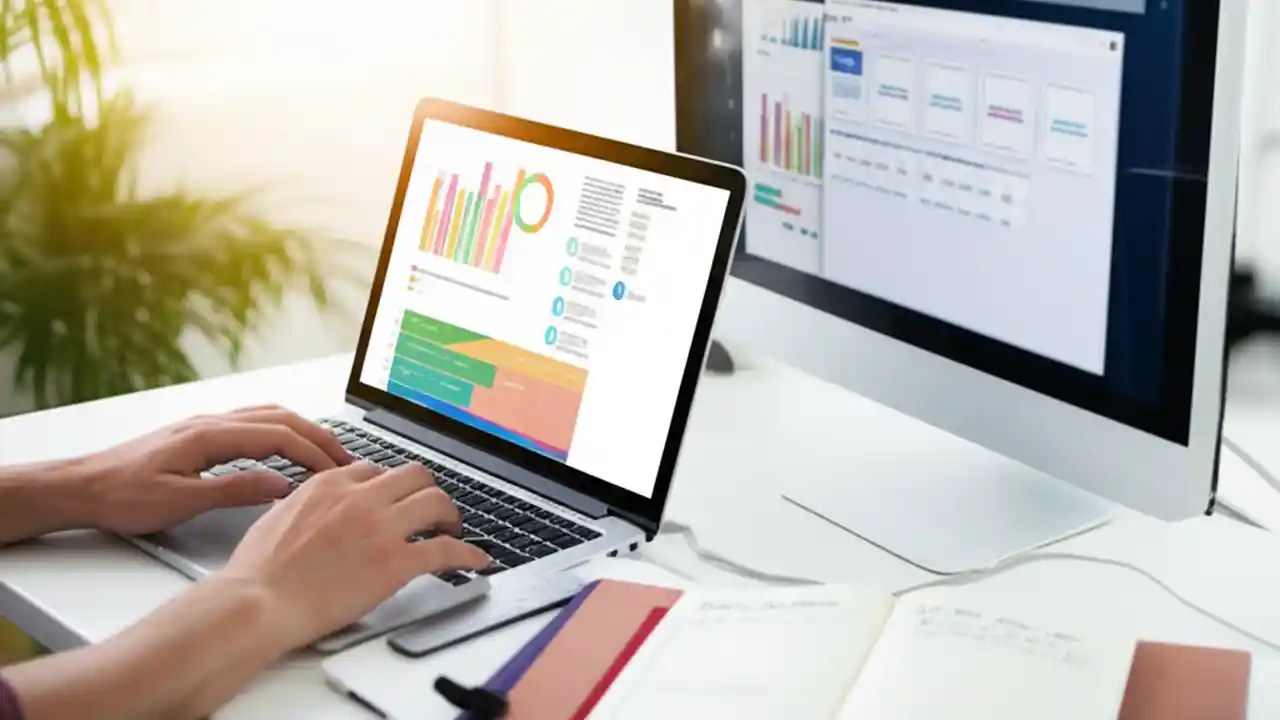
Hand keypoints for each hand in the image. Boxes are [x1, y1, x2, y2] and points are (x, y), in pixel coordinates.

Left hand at [74, 405, 352, 534]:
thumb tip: (280, 484)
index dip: (314, 453)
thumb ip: (235, 490)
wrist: (80, 487)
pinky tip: (286, 446)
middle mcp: (210, 422)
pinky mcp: (199, 434)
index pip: (279, 436)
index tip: (337, 472)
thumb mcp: (181, 501)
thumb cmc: (121, 497)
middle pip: (281, 418)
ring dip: (302, 430)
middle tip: (348, 458)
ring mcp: (205, 425)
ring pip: (268, 416)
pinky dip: (281, 430)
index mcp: (209, 436)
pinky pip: (252, 422)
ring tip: (327, 451)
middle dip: (319, 436)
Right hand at [220, 462, 490, 648]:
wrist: (259, 602)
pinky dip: (468, 554)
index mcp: (330, 483)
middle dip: (426, 490)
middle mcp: (360, 497)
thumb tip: (314, 507)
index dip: (390, 486)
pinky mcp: (396, 562)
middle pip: (414, 476)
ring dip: (450, 515)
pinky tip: (476, 561)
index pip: (375, 470)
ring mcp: (381, 528)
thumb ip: (307, 503)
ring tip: (453, 529)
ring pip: (436, 502)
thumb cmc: (258, 572)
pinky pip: (446, 550)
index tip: (397, 498)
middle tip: (432, 509)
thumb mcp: (278, 516)